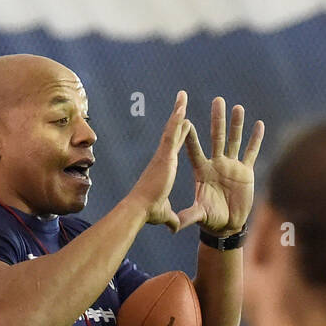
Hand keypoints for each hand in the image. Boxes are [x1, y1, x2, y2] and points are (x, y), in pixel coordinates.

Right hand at [128, 91, 191, 232]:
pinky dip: (176, 119)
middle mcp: (163, 157)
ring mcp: (163, 155)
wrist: (140, 209)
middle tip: (183, 101)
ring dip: (178, 111)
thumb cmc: (149, 212)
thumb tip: (175, 229)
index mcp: (165, 167)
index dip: (180, 134)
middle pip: (173, 132)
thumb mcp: (165, 214)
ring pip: (172, 128)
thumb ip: (172, 219)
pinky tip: (183, 106)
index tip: (184, 123)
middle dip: (178, 116)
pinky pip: (172, 133)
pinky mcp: (164, 155)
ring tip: (183, 96)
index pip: (174, 146)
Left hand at [177, 98, 264, 235]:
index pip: (194, 150)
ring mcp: (231, 166)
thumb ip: (190, 216)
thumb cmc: (211, 220)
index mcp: (202, 171)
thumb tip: (176, 224)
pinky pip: (251, 152)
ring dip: (237, 124)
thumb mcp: (200, 215)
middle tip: (218, 100)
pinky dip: (255, 139)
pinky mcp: (245, 171)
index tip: (185, 120)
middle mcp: (216, 164)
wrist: (228, 224)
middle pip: (217, 137)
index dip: (191, 137)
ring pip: (235, 140)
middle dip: (218, 120)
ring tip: (238, 107)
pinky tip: (259, 125)